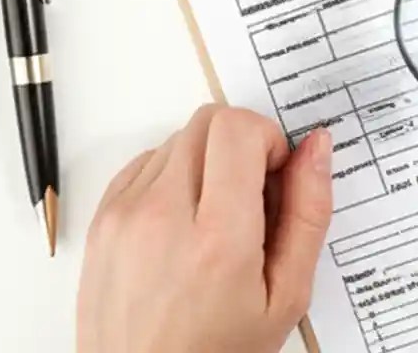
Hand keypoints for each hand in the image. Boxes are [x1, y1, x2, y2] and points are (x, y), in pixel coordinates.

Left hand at [76, 105, 332, 352]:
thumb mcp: (286, 296)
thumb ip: (308, 214)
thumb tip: (316, 149)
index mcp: (217, 239)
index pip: (239, 129)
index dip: (268, 141)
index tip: (274, 178)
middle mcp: (161, 217)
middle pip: (208, 121)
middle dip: (241, 146)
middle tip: (251, 199)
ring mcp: (123, 215)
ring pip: (177, 139)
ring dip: (206, 163)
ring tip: (215, 222)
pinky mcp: (101, 219)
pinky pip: (144, 163)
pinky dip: (172, 179)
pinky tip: (184, 226)